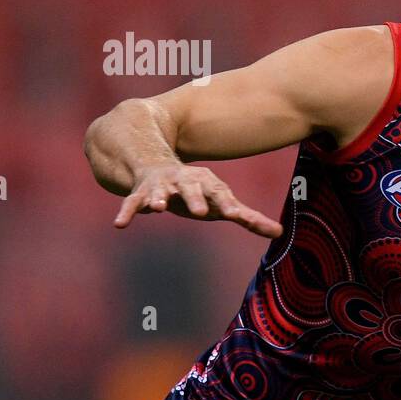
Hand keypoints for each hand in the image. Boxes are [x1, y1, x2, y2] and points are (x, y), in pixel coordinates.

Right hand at [113, 162, 282, 237]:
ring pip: (160, 192)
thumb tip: (280, 232)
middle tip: (201, 212)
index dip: (229, 205)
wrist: (159, 167)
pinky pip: (132, 202)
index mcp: (208, 184)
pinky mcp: (141, 193)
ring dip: (159, 198)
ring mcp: (162, 186)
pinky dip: (127, 212)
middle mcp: (185, 181)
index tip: (237, 215)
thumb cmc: (199, 193)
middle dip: (196, 199)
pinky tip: (119, 225)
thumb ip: (250, 218)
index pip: (222, 195)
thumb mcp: (223, 203)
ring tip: (158, 208)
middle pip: (192, 189)